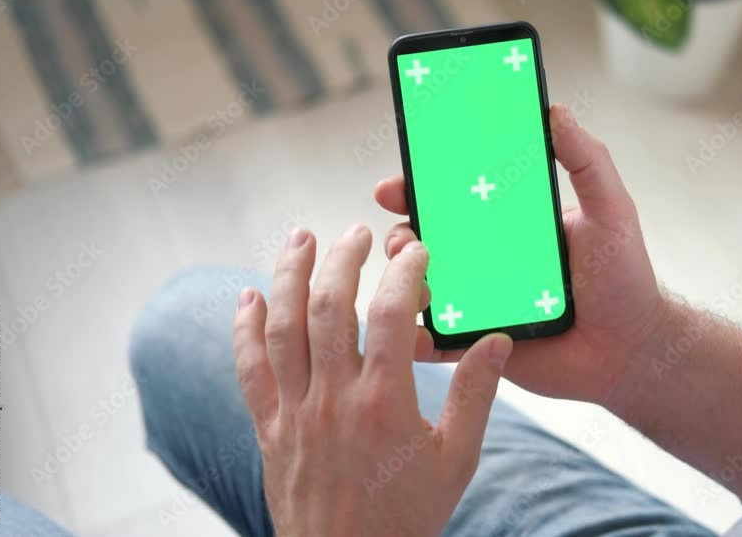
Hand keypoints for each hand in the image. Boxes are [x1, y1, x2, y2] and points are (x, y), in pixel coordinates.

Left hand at [233, 226, 512, 536]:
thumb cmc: (406, 516)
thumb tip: (497, 343)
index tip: (415, 251)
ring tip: (300, 238)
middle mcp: (333, 399)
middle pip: (329, 308)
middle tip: (356, 233)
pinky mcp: (270, 428)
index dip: (403, 274)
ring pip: (283, 328)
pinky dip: (244, 329)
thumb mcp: (456, 460)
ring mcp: (295, 412)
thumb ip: (476, 397)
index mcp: (384, 403)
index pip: (390, 316)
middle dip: (342, 259)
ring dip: (289, 275)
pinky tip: (249, 296)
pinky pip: (249, 370)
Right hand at [373, 104, 663, 404]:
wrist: (632, 351)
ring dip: (405, 277)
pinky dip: (415, 333)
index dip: (422, 184)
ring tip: (415, 275)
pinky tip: (411, 329)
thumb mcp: (609, 211)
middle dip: (401, 231)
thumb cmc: (624, 278)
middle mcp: (487, 257)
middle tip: (403, 233)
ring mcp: (479, 299)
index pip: (456, 194)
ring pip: (422, 283)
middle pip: (427, 237)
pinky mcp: (479, 341)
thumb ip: (587, 161)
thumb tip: (556, 110)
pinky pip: (435, 338)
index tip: (400, 178)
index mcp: (509, 222)